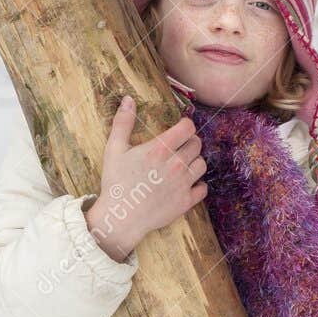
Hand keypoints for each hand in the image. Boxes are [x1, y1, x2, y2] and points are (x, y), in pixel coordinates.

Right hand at [85, 94, 208, 261]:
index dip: (185, 126)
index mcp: (160, 149)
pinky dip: (198, 185)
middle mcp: (176, 164)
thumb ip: (123, 122)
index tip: (180, 129)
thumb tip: (128, 99)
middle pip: (197, 144)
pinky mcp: (186, 202)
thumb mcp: (114, 149)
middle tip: (179, 147)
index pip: (188, 128)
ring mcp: (183, 184)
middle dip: (190, 142)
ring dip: (194, 162)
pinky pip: (203, 188)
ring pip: (202, 164)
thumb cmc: (115, 183)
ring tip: (182, 164)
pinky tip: (186, 184)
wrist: (120, 217)